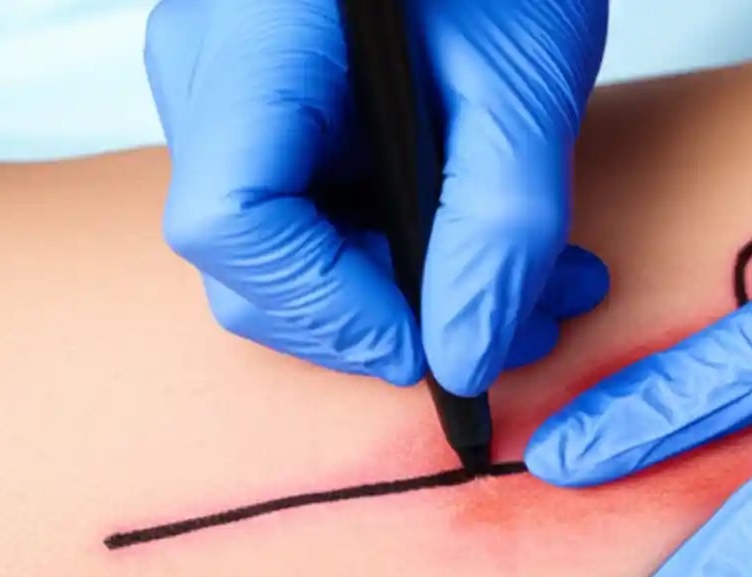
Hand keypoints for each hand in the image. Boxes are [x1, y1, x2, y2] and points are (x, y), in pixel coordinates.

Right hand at [143, 0, 609, 391]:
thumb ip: (501, 227)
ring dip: (418, 293)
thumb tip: (464, 356)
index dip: (332, 308)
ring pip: (291, 253)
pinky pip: (315, 216)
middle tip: (518, 324)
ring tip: (538, 287)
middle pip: (254, 260)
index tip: (432, 347)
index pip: (233, 221)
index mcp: (252, 44)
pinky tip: (493, 247)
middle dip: (391, 317)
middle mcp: (213, 72)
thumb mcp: (523, 82)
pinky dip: (408, 250)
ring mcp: (233, 95)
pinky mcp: (273, 113)